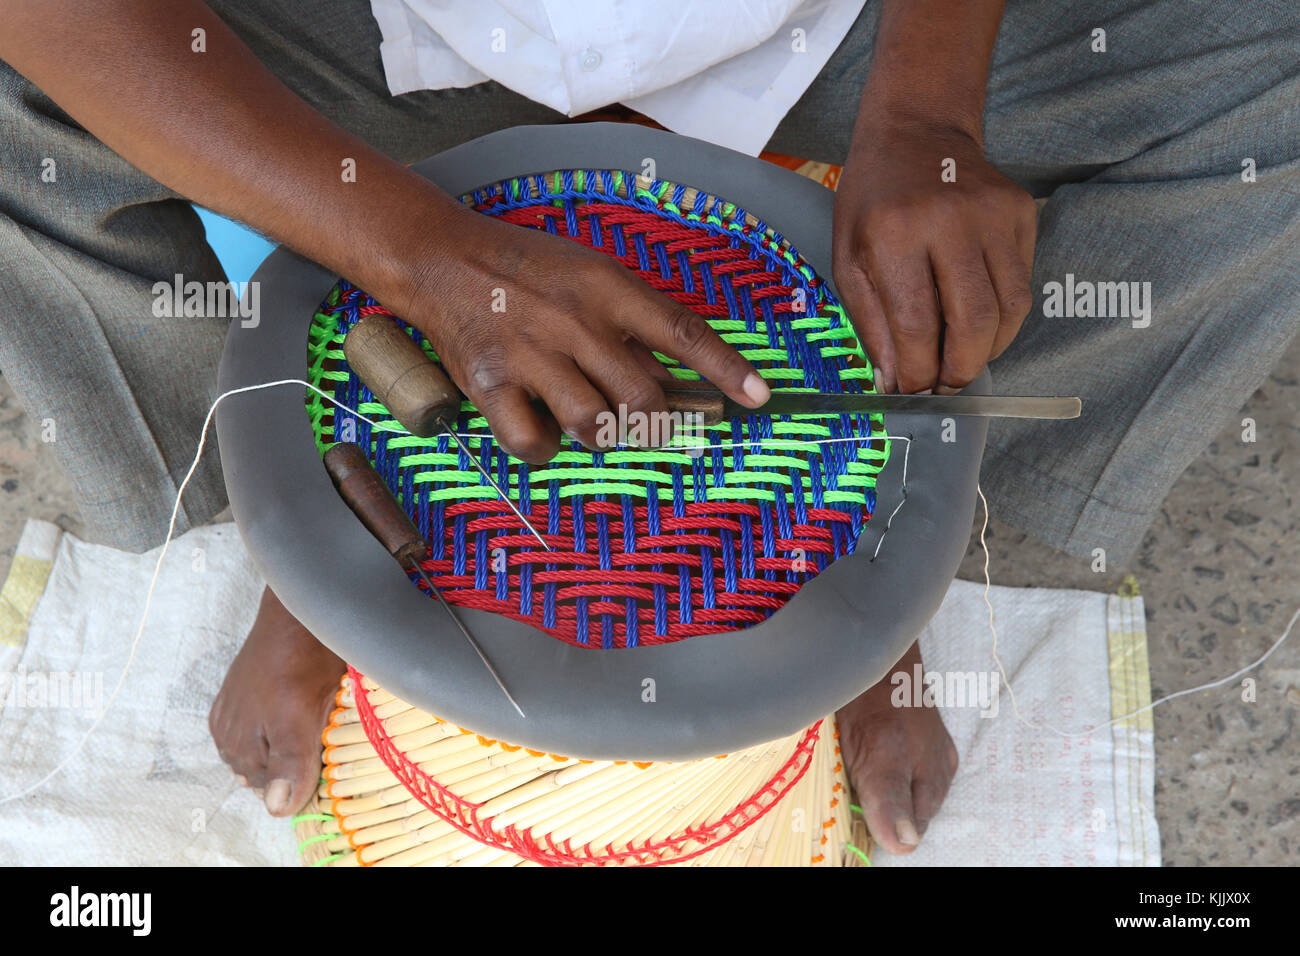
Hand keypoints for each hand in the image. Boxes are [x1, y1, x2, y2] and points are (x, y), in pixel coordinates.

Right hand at [397, 201, 769, 462]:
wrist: (442, 258)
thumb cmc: (526, 269)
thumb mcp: (590, 273)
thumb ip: (633, 325)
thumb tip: (679, 381)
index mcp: (605, 287)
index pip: (681, 332)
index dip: (725, 368)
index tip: (758, 397)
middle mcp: (572, 320)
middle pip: (641, 399)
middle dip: (647, 419)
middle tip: (631, 413)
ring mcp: (529, 354)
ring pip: (592, 426)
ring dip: (597, 434)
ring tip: (579, 412)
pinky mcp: (489, 385)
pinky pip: (534, 444)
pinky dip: (545, 449)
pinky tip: (540, 427)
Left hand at [833, 115, 1036, 393]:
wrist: (917, 131)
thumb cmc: (873, 200)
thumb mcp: (848, 258)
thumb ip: (871, 323)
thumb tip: (895, 381)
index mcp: (894, 233)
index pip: (916, 325)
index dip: (918, 371)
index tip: (913, 391)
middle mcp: (949, 221)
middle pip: (973, 323)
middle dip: (960, 369)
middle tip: (946, 385)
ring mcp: (993, 215)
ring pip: (1010, 310)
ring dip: (988, 350)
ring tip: (962, 359)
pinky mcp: (1022, 212)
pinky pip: (1022, 284)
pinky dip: (1003, 317)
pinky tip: (978, 320)